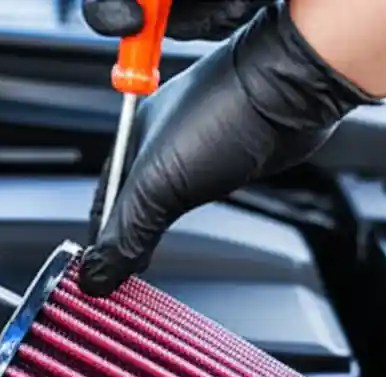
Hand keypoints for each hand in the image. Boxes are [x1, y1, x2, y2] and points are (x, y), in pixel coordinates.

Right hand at [79, 1, 374, 295]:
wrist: (289, 91)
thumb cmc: (226, 114)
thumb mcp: (160, 186)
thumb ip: (127, 233)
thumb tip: (96, 275)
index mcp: (133, 140)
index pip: (103, 203)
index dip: (100, 241)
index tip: (97, 276)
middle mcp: (160, 143)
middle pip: (130, 202)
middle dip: (125, 238)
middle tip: (122, 277)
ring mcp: (194, 149)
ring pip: (163, 198)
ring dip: (154, 228)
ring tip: (147, 261)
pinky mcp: (227, 157)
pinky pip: (195, 192)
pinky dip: (185, 215)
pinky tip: (186, 225)